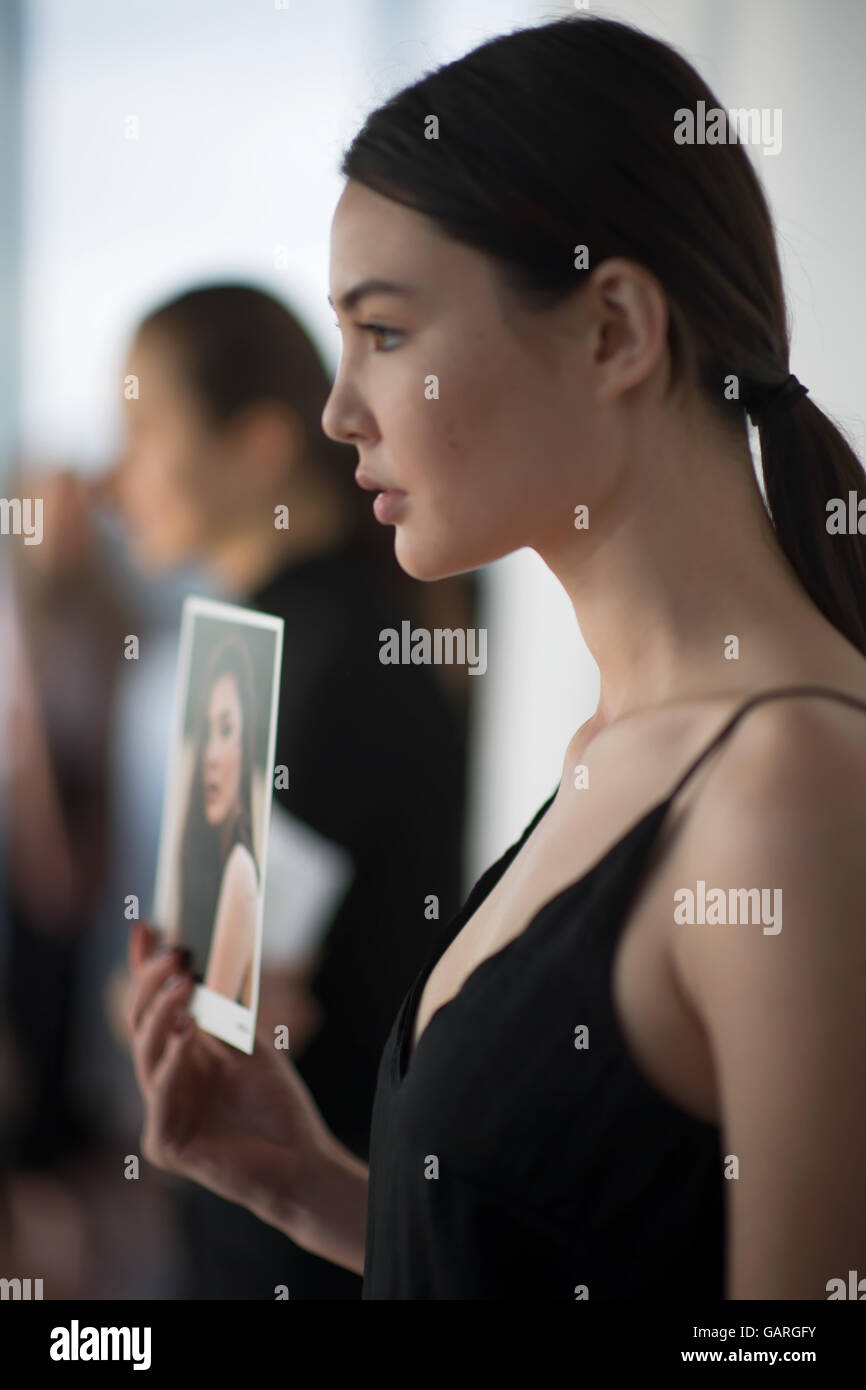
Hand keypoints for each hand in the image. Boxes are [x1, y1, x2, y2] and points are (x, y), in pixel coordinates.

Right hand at [126, 920, 332, 1230]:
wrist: (301, 1160)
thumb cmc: (276, 1104)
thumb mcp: (247, 1043)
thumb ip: (219, 1009)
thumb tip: (200, 959)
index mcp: (180, 1057)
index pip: (153, 1006)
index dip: (144, 969)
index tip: (146, 927)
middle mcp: (164, 1081)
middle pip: (142, 1024)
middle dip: (153, 984)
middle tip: (173, 954)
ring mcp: (160, 1112)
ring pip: (146, 1053)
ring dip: (163, 1014)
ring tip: (183, 984)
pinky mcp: (165, 1143)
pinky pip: (160, 1095)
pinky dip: (173, 1061)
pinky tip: (187, 1034)